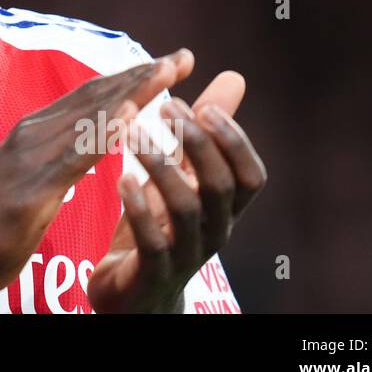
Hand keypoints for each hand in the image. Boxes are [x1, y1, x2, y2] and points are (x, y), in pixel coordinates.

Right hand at [0, 50, 188, 303]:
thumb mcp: (27, 179)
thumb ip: (54, 156)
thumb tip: (87, 139)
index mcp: (32, 132)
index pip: (90, 96)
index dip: (130, 77)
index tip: (170, 64)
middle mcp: (30, 134)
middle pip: (95, 96)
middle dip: (141, 75)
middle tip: (182, 58)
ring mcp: (28, 159)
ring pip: (88, 117)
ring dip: (131, 93)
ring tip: (166, 75)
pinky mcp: (30, 190)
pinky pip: (73, 157)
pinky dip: (103, 134)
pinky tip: (131, 119)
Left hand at [88, 53, 267, 312]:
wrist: (133, 293)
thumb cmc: (162, 224)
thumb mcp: (186, 175)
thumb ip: (206, 133)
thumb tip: (234, 78)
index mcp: (225, 208)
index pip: (250, 175)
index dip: (233, 141)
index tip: (201, 106)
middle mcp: (214, 231)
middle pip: (220, 186)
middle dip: (197, 144)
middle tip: (168, 108)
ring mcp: (186, 254)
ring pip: (186, 209)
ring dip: (162, 166)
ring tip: (135, 134)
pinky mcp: (153, 272)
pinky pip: (153, 241)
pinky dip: (139, 208)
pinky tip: (121, 179)